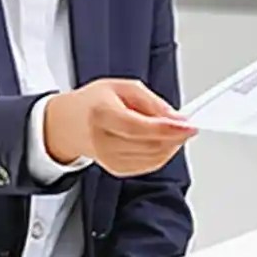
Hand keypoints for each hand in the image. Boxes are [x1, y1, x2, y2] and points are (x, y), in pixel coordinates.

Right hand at [45, 78, 196, 177]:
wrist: (68, 124)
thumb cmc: (95, 102)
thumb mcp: (123, 88)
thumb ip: (152, 101)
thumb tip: (176, 117)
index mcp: (101, 114)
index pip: (137, 127)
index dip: (166, 128)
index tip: (188, 125)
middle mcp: (102, 140)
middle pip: (148, 145)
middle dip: (175, 137)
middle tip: (188, 126)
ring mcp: (107, 159)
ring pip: (151, 158)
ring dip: (171, 146)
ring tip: (174, 130)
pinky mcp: (115, 169)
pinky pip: (147, 166)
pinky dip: (161, 154)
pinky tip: (162, 141)